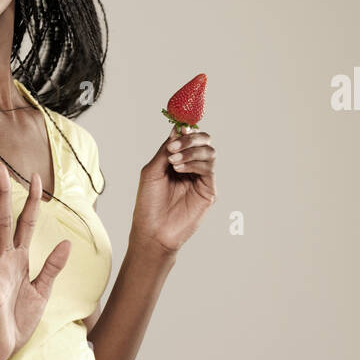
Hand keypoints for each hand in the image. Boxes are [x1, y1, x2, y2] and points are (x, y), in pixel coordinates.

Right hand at [0, 161, 71, 359]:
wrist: (2, 347)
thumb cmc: (18, 319)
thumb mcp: (42, 291)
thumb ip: (52, 267)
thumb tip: (67, 243)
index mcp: (19, 258)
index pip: (26, 222)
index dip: (31, 200)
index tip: (34, 176)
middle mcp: (4, 261)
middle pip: (4, 221)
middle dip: (3, 194)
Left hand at [132, 123, 217, 254]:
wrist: (152, 230)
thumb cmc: (149, 203)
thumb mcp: (152, 171)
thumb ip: (166, 150)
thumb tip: (177, 129)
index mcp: (178, 161)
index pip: (189, 138)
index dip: (186, 130)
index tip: (179, 128)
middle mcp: (192, 168)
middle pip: (204, 141)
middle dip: (191, 138)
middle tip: (175, 146)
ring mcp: (202, 179)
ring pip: (210, 152)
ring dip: (191, 151)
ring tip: (174, 162)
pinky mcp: (208, 191)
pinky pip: (209, 169)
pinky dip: (195, 163)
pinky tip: (179, 170)